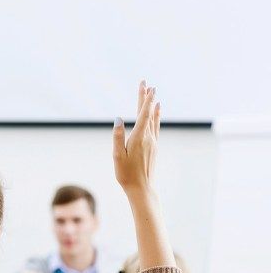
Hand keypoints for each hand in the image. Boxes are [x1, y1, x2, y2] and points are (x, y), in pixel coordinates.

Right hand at [113, 81, 159, 195]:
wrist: (142, 189)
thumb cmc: (126, 174)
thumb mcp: (117, 156)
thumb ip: (118, 137)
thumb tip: (118, 119)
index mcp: (139, 138)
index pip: (143, 114)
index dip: (145, 99)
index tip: (148, 86)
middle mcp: (149, 138)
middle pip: (148, 113)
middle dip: (146, 98)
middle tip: (146, 83)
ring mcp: (153, 142)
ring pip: (153, 119)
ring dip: (152, 106)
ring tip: (152, 94)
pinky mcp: (154, 148)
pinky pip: (156, 127)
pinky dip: (156, 117)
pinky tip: (157, 112)